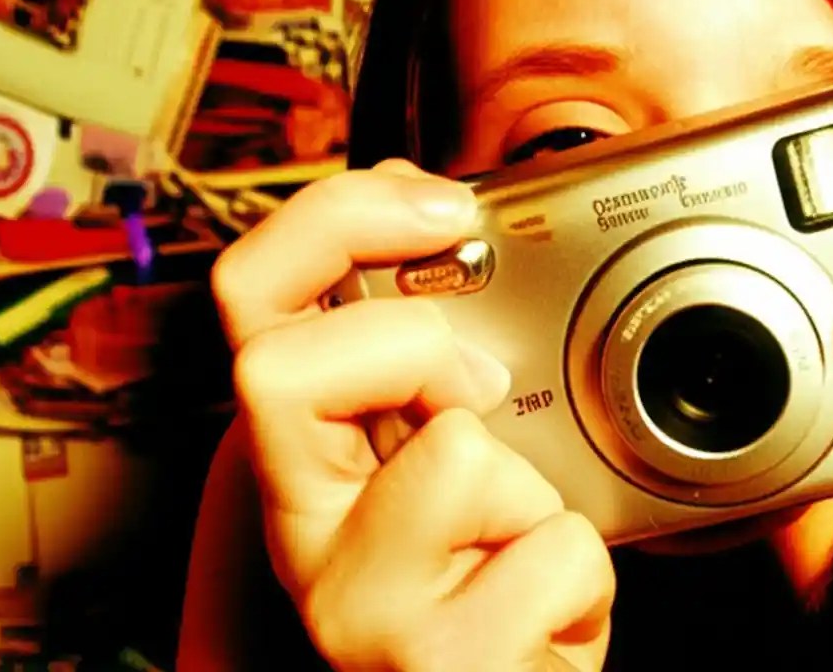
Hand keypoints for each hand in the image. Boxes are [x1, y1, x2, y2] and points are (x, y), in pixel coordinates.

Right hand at [210, 161, 614, 671]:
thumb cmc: (482, 583)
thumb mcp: (433, 453)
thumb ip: (422, 351)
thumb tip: (430, 214)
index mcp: (303, 460)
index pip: (250, 300)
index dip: (337, 221)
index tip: (438, 207)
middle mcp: (307, 531)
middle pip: (282, 367)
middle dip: (413, 348)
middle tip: (480, 394)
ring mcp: (366, 604)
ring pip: (459, 455)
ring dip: (530, 490)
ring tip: (516, 540)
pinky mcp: (447, 661)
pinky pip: (555, 550)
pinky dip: (581, 573)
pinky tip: (546, 606)